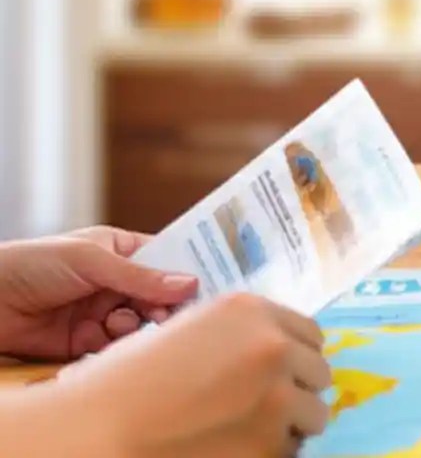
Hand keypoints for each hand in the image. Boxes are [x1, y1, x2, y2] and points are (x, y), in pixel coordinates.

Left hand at [0, 226, 197, 359]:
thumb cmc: (31, 264)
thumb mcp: (90, 260)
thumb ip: (139, 276)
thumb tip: (189, 283)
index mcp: (119, 251)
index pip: (165, 259)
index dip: (186, 270)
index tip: (211, 281)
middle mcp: (116, 282)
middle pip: (158, 296)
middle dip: (166, 304)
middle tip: (168, 312)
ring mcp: (102, 312)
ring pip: (141, 323)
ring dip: (138, 325)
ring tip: (121, 322)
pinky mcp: (87, 343)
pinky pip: (117, 347)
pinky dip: (118, 345)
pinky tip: (106, 337)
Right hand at [57, 292, 330, 457]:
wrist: (95, 431)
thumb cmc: (123, 382)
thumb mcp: (185, 331)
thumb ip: (237, 334)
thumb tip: (278, 349)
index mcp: (250, 311)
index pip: (310, 334)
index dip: (293, 356)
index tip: (277, 373)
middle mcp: (273, 347)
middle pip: (318, 372)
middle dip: (296, 389)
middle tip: (260, 407)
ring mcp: (278, 396)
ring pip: (315, 413)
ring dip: (290, 423)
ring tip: (247, 430)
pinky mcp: (272, 443)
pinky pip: (292, 449)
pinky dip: (272, 451)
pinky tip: (234, 448)